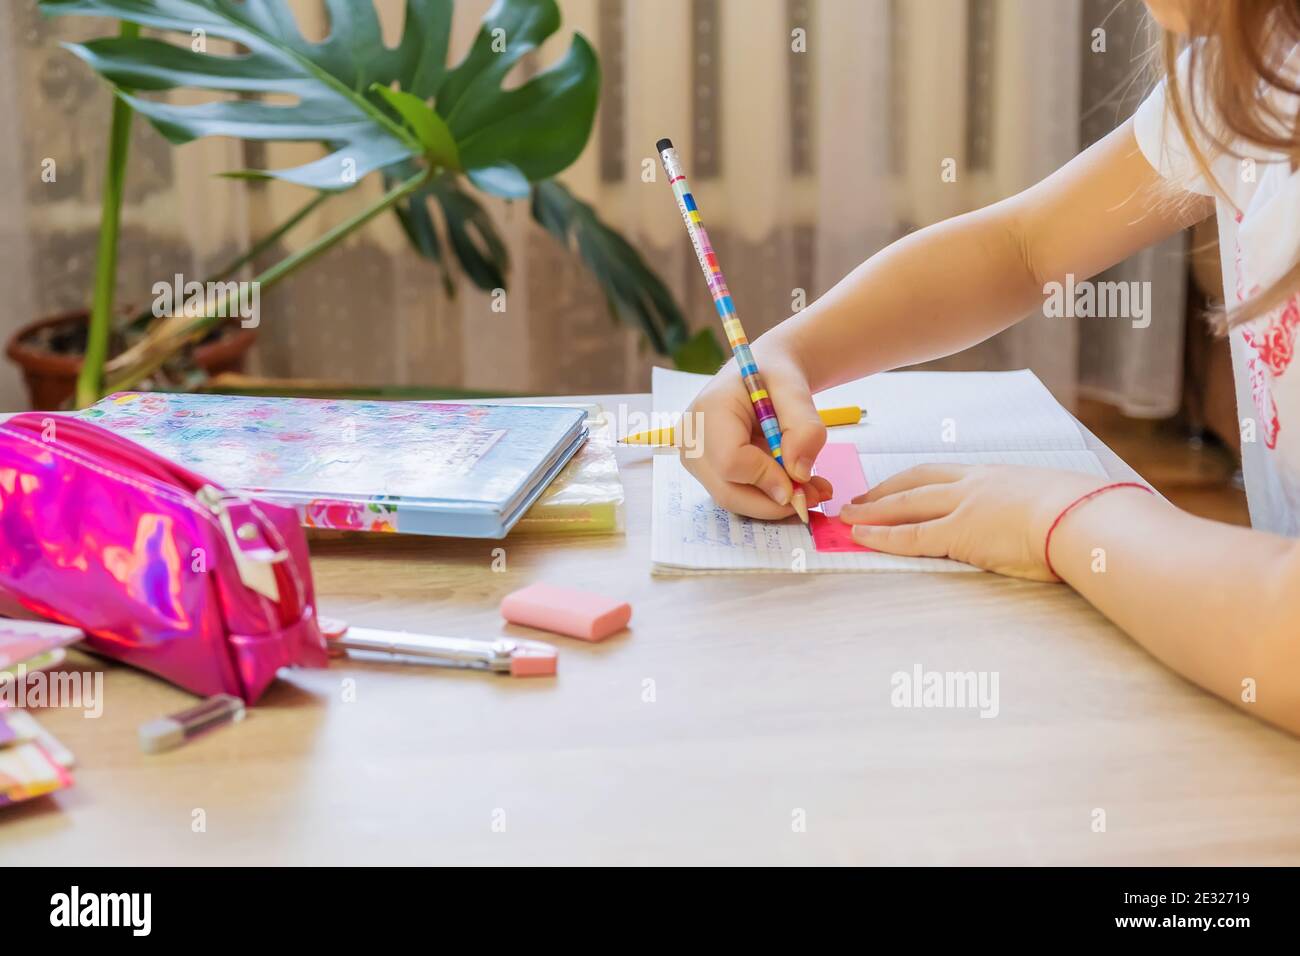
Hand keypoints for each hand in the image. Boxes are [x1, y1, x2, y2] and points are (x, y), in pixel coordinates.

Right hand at [682, 337, 831, 519]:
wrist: (760, 374)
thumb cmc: (775, 376)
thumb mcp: (796, 390)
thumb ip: (804, 429)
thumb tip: (799, 474)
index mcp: (709, 410)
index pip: (731, 460)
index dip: (767, 478)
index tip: (802, 481)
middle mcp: (692, 440)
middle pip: (728, 491)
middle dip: (775, 502)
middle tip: (814, 496)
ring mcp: (695, 460)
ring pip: (735, 499)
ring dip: (775, 502)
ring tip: (811, 488)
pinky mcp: (706, 473)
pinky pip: (738, 496)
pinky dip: (769, 498)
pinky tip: (795, 485)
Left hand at [839, 464, 1112, 580]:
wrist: (1086, 518)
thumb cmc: (1084, 516)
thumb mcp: (1055, 503)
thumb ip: (1037, 509)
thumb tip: (1046, 522)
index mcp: (997, 477)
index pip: (944, 475)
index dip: (914, 480)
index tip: (895, 486)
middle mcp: (974, 485)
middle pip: (916, 483)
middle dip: (883, 491)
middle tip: (858, 499)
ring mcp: (964, 507)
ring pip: (905, 506)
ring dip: (872, 511)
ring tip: (847, 516)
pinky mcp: (959, 534)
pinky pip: (910, 536)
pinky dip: (881, 536)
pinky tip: (860, 536)